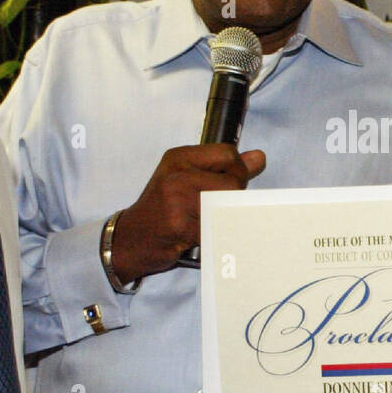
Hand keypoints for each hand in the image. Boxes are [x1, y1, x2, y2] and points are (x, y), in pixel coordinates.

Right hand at [111, 144, 266, 280]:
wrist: (132, 239)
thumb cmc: (163, 208)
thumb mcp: (187, 177)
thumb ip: (224, 168)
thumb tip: (259, 158)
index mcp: (180, 158)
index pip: (228, 154)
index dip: (237, 171)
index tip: (227, 184)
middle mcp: (178, 175)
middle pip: (234, 181)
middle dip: (233, 197)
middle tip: (215, 207)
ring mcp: (179, 201)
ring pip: (229, 205)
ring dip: (226, 217)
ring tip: (208, 220)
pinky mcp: (182, 227)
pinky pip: (218, 228)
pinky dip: (219, 234)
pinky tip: (203, 235)